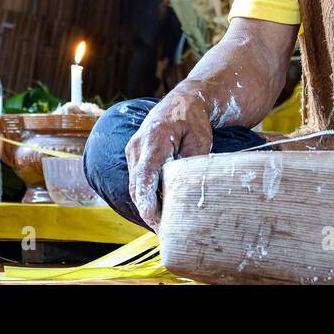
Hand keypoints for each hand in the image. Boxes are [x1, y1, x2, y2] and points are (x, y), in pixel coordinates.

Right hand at [124, 88, 213, 230]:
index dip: (147, 200)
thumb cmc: (193, 120)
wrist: (181, 102)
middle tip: (164, 231)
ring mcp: (133, 150)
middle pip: (137, 186)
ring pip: (135, 186)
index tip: (153, 219)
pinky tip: (160, 208)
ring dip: (147, 205)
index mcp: (154, 139)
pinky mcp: (134, 156)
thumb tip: (188, 189)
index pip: (145, 176)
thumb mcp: (201, 139)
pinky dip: (146, 195)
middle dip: (148, 211)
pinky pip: (137, 180)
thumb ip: (192, 162)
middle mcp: (138, 146)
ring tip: (163, 225)